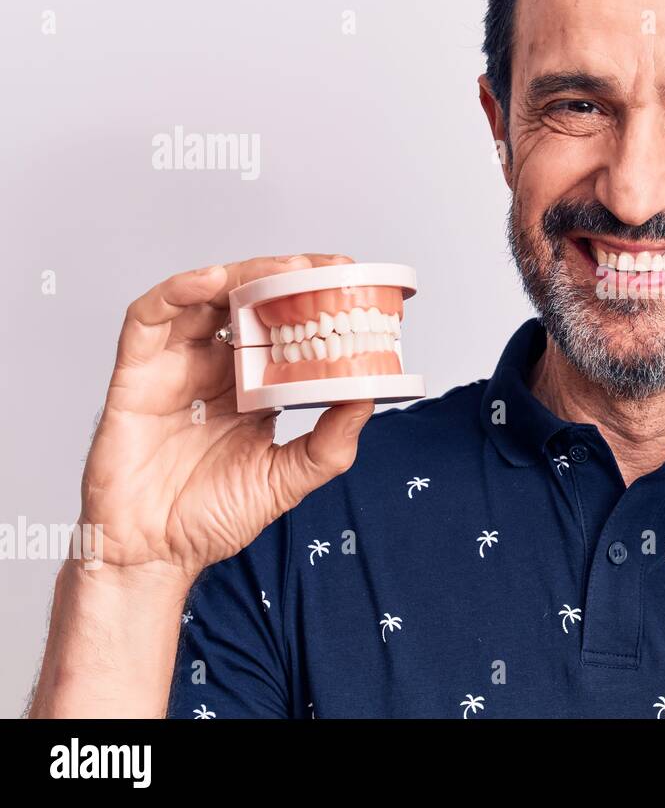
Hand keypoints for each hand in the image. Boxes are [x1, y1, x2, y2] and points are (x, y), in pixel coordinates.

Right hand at [79, 254, 374, 584]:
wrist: (155, 556)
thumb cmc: (211, 518)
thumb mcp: (288, 477)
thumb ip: (330, 441)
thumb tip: (368, 396)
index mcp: (252, 387)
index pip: (284, 328)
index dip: (313, 303)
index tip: (352, 285)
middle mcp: (214, 369)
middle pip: (247, 302)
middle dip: (286, 278)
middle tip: (326, 269)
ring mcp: (174, 368)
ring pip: (204, 298)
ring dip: (242, 274)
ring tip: (282, 271)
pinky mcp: (135, 375)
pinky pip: (149, 320)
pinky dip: (178, 291)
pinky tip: (211, 281)